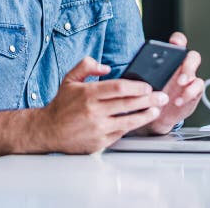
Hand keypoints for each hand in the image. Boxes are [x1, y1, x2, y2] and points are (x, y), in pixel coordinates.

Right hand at [35, 57, 167, 153]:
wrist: (48, 131)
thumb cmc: (61, 105)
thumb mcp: (70, 79)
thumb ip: (86, 66)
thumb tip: (105, 66)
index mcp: (88, 94)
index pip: (118, 88)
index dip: (136, 86)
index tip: (148, 85)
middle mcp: (94, 111)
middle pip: (128, 104)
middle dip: (148, 100)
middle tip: (162, 97)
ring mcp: (97, 128)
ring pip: (128, 121)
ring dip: (145, 115)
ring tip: (156, 110)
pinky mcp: (99, 142)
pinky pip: (120, 133)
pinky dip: (131, 126)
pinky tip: (139, 121)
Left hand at [140, 32, 203, 134]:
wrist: (157, 117)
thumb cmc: (150, 97)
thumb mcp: (144, 85)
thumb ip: (143, 77)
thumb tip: (134, 74)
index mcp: (168, 60)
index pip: (177, 43)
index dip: (178, 40)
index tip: (175, 43)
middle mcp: (181, 67)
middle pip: (192, 56)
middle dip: (188, 63)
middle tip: (179, 75)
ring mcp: (189, 79)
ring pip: (195, 72)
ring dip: (188, 76)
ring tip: (180, 84)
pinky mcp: (194, 91)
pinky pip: (197, 87)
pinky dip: (188, 93)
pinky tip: (178, 101)